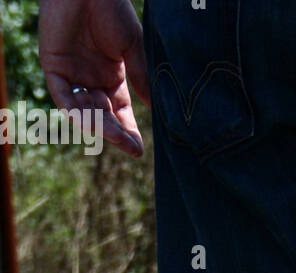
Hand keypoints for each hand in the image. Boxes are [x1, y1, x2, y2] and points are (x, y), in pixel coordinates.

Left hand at [38, 0, 149, 156]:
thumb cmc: (111, 8)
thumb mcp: (133, 47)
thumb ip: (141, 77)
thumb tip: (156, 108)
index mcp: (111, 76)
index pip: (120, 112)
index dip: (128, 131)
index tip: (139, 150)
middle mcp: (91, 79)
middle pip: (103, 116)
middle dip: (116, 133)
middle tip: (130, 147)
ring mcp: (72, 73)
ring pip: (84, 110)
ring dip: (99, 126)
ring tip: (115, 135)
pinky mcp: (53, 65)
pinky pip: (62, 96)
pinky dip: (75, 111)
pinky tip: (91, 124)